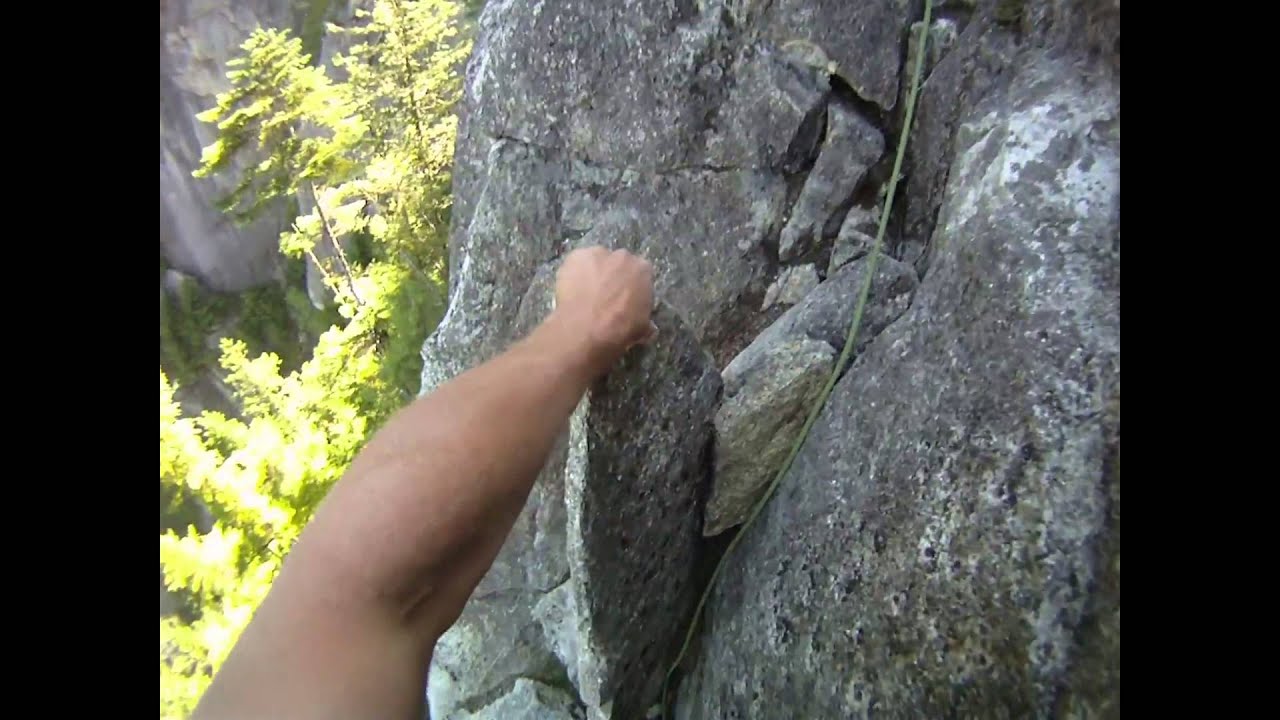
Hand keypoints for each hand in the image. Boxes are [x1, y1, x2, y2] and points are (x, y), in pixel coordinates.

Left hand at [552, 246, 656, 370]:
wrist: (586, 328)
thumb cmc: (619, 328)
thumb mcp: (641, 328)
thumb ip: (645, 320)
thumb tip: (648, 327)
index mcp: (643, 270)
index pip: (640, 273)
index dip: (631, 286)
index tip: (625, 299)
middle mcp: (623, 256)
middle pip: (618, 264)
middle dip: (613, 277)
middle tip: (604, 297)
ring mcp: (598, 253)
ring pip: (596, 261)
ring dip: (593, 273)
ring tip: (584, 295)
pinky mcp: (576, 256)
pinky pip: (576, 264)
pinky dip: (574, 274)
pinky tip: (571, 291)